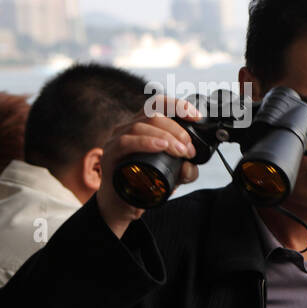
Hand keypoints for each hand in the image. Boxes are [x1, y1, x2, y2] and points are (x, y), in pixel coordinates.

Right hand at [97, 94, 200, 238]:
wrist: (123, 203)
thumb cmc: (144, 183)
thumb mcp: (173, 175)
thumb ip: (186, 170)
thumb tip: (190, 166)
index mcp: (144, 126)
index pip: (158, 104)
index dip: (178, 105)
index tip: (196, 117)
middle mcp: (129, 128)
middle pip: (153, 115)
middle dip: (177, 130)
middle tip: (188, 150)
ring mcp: (118, 139)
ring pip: (141, 126)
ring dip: (166, 137)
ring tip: (180, 152)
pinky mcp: (111, 154)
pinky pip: (126, 142)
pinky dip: (146, 142)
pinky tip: (161, 147)